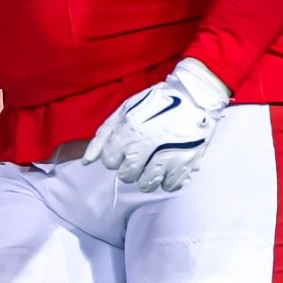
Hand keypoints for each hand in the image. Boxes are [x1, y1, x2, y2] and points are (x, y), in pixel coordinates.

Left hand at [82, 58, 230, 192]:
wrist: (195, 96)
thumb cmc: (157, 102)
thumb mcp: (126, 110)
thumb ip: (104, 135)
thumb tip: (87, 161)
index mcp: (129, 130)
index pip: (109, 161)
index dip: (116, 155)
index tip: (126, 147)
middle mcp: (146, 145)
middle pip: (126, 176)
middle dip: (130, 167)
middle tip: (142, 154)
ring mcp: (167, 156)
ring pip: (146, 185)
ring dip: (148, 176)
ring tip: (155, 160)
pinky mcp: (186, 163)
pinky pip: (168, 186)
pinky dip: (167, 179)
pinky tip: (169, 165)